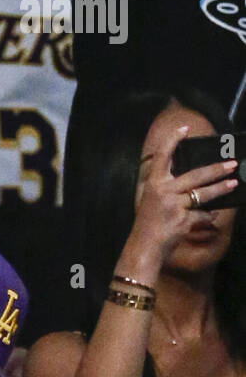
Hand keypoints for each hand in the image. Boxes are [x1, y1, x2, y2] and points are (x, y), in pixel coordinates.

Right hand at [126, 123, 237, 271]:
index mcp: (153, 184)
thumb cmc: (149, 224)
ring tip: (233, 183)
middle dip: (216, 169)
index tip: (185, 128)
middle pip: (195, 175)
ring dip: (220, 188)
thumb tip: (195, 181)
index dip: (173, 140)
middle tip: (231, 164)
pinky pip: (201, 214)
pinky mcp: (182, 220)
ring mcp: (173, 206)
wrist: (144, 248)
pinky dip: (207, 216)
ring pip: (203, 194)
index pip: (162, 156)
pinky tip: (210, 215)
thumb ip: (170, 188)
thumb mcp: (153, 201)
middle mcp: (163, 191)